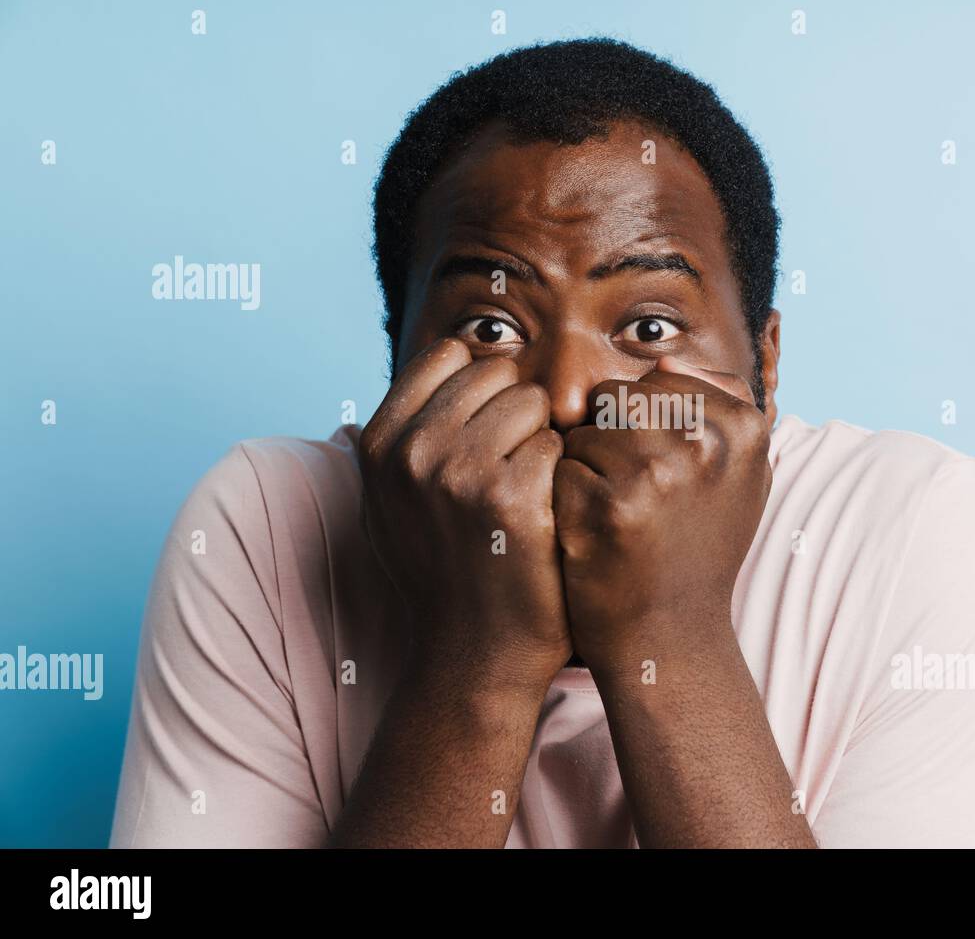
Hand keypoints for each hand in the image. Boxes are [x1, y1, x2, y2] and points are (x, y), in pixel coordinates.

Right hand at [359, 338, 570, 694]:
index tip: (487, 430)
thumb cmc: (443, 573)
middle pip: (496, 372)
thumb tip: (412, 385)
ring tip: (527, 493)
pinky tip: (546, 516)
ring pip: (532, 402)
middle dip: (515, 412)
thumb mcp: (391, 505)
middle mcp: (414, 451)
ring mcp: (462, 472)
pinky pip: (557, 444)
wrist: (477, 652)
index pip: (449, 354)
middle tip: (512, 469)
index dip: (481, 386)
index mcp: (381, 442)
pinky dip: (562, 474)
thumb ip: (398, 440)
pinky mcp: (513, 497)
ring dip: (541, 440)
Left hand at [552, 356, 772, 674]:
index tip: (669, 480)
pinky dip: (565, 499)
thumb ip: (717, 408)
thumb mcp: (737, 476)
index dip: (646, 426)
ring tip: (617, 516)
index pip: (661, 379)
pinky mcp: (613, 505)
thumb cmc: (695, 549)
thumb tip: (665, 359)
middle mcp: (708, 443)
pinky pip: (561, 465)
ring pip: (585, 429)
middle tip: (638, 501)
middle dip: (611, 442)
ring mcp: (661, 472)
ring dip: (585, 468)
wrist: (671, 637)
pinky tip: (594, 537)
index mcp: (744, 427)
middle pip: (618, 397)